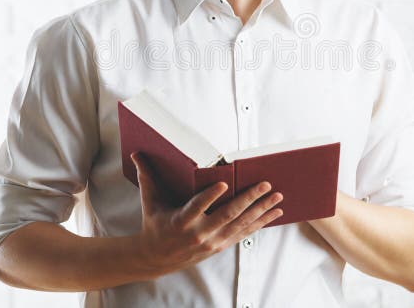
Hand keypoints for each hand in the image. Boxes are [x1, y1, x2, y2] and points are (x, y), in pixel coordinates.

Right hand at [130, 151, 282, 276]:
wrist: (157, 258)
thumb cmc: (155, 223)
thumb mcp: (150, 201)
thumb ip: (147, 176)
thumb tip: (136, 154)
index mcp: (180, 220)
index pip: (197, 207)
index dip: (211, 196)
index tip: (224, 184)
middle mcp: (199, 233)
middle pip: (228, 214)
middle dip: (249, 199)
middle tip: (266, 184)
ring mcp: (212, 242)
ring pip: (241, 225)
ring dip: (261, 210)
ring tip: (277, 198)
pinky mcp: (220, 246)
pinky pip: (244, 234)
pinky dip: (260, 223)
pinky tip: (273, 214)